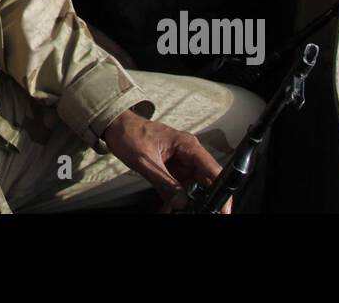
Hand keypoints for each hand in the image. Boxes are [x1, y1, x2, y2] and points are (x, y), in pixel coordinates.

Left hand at [102, 109, 231, 213]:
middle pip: (205, 180)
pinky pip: (179, 186)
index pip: (213, 169)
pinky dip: (175, 197)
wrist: (115, 127)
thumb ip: (165, 182)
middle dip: (202, 198)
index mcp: (187, 146)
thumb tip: (181, 202)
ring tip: (175, 208)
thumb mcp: (146, 161)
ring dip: (186, 200)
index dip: (221, 190)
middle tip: (197, 211)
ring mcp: (181, 161)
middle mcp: (188, 153)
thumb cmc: (130, 134)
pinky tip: (168, 205)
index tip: (224, 208)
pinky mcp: (172, 168)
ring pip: (192, 186)